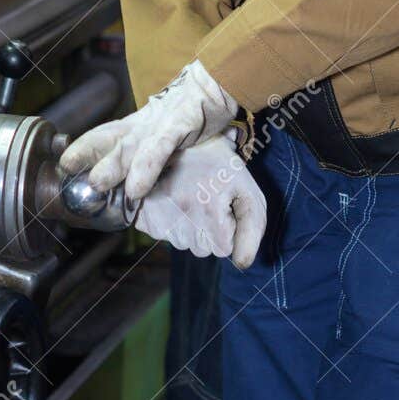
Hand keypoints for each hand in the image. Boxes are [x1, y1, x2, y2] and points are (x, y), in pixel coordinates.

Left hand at [59, 60, 237, 199]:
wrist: (219, 81)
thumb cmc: (193, 111)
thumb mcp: (167, 132)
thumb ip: (151, 153)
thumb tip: (137, 184)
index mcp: (139, 125)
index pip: (105, 135)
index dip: (83, 148)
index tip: (63, 164)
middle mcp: (144, 124)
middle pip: (110, 138)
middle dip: (86, 154)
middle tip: (67, 170)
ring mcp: (160, 124)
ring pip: (130, 145)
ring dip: (111, 165)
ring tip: (96, 183)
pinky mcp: (181, 124)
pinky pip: (160, 149)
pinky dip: (145, 168)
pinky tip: (136, 187)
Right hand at [134, 137, 265, 267]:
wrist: (174, 136)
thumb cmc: (217, 163)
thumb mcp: (246, 189)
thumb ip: (253, 227)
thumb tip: (243, 263)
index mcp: (211, 214)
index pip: (225, 250)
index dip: (228, 228)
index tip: (223, 203)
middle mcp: (183, 221)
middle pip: (204, 250)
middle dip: (209, 231)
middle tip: (206, 198)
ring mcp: (161, 222)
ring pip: (184, 244)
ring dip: (189, 227)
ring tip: (189, 195)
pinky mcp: (145, 220)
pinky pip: (165, 236)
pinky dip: (170, 223)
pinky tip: (174, 200)